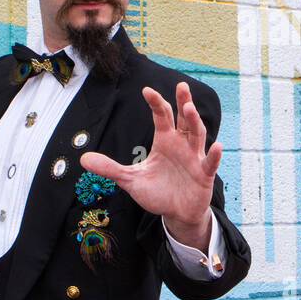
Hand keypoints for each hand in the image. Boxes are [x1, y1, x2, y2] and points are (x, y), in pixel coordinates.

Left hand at [79, 82, 220, 250]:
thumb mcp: (130, 180)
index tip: (146, 91)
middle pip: (183, 119)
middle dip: (183, 102)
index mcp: (164, 141)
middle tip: (181, 86)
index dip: (156, 103)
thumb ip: (110, 168)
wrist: (176, 213)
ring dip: (194, 121)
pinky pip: (210, 163)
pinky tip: (217, 146)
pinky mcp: (204, 175)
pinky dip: (214, 155)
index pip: (161, 116)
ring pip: (197, 135)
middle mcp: (181, 145)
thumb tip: (83, 160)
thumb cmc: (157, 192)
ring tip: (189, 108)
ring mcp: (194, 158)